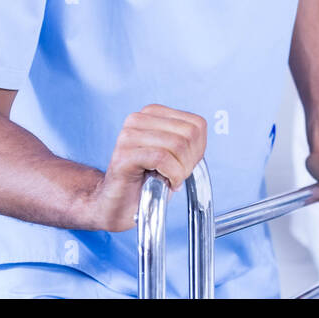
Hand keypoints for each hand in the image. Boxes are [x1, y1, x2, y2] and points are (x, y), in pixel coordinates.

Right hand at [92, 104, 207, 231]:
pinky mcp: (123, 155)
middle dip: (191, 160)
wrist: (119, 204)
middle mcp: (138, 119)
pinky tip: (167, 183)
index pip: (196, 124)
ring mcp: (128, 136)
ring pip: (177, 145)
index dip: (199, 148)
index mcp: (153, 113)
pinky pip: (161, 158)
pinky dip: (172, 174)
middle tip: (180, 175)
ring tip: (172, 180)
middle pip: (188, 134)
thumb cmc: (147, 180)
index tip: (187, 163)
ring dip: (181, 170)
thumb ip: (188, 141)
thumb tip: (200, 141)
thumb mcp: (175, 155)